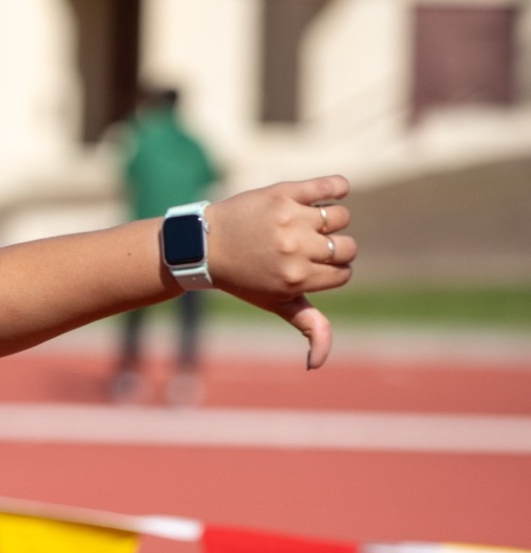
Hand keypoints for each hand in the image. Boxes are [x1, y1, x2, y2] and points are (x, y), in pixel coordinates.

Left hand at [203, 175, 355, 368]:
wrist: (204, 243)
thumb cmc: (243, 276)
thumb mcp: (274, 303)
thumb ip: (307, 326)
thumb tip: (316, 366)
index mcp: (296, 279)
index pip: (344, 272)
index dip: (330, 270)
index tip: (308, 267)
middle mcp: (294, 250)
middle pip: (348, 247)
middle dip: (332, 248)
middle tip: (305, 247)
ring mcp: (290, 220)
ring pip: (341, 217)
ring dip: (329, 220)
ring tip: (305, 224)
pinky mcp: (284, 193)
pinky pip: (331, 185)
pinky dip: (337, 188)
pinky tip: (330, 195)